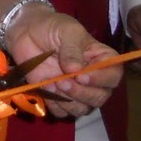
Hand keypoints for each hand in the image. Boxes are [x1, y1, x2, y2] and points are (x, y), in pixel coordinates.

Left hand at [3, 9, 120, 118]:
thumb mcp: (66, 30)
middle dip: (83, 93)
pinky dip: (55, 106)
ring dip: (69, 101)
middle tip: (63, 82)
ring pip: (83, 109)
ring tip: (52, 85)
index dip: (101, 79)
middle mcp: (92, 78)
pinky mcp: (57, 98)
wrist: (26, 32)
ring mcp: (75, 90)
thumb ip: (72, 49)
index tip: (81, 76)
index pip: (114, 74)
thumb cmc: (52, 27)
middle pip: (101, 97)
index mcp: (100, 58)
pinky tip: (46, 90)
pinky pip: (63, 113)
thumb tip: (76, 70)